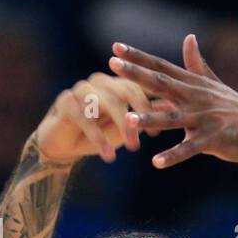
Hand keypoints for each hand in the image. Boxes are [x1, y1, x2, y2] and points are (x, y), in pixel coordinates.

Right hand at [33, 72, 162, 163]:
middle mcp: (100, 82)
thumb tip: (171, 106)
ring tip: (132, 149)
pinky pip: (83, 116)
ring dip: (120, 127)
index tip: (157, 134)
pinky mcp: (65, 101)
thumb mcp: (126, 128)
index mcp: (117, 85)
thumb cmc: (100, 134)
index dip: (148, 108)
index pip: (136, 87)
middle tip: (144, 141)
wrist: (65, 146)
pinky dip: (98, 137)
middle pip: (122, 91)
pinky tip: (108, 154)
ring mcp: (81, 89)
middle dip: (135, 118)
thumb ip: (144, 116)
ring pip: (104, 101)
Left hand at [108, 35, 237, 166]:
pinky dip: (173, 156)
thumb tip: (188, 38)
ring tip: (128, 121)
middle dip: (136, 74)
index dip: (139, 58)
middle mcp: (198, 98)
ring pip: (173, 119)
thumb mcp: (216, 85)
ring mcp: (207, 119)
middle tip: (112, 65)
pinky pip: (190, 149)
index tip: (115, 47)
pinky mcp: (215, 140)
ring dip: (150, 120)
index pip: (162, 68)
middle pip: (162, 84)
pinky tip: (156, 162)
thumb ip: (198, 65)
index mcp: (195, 85)